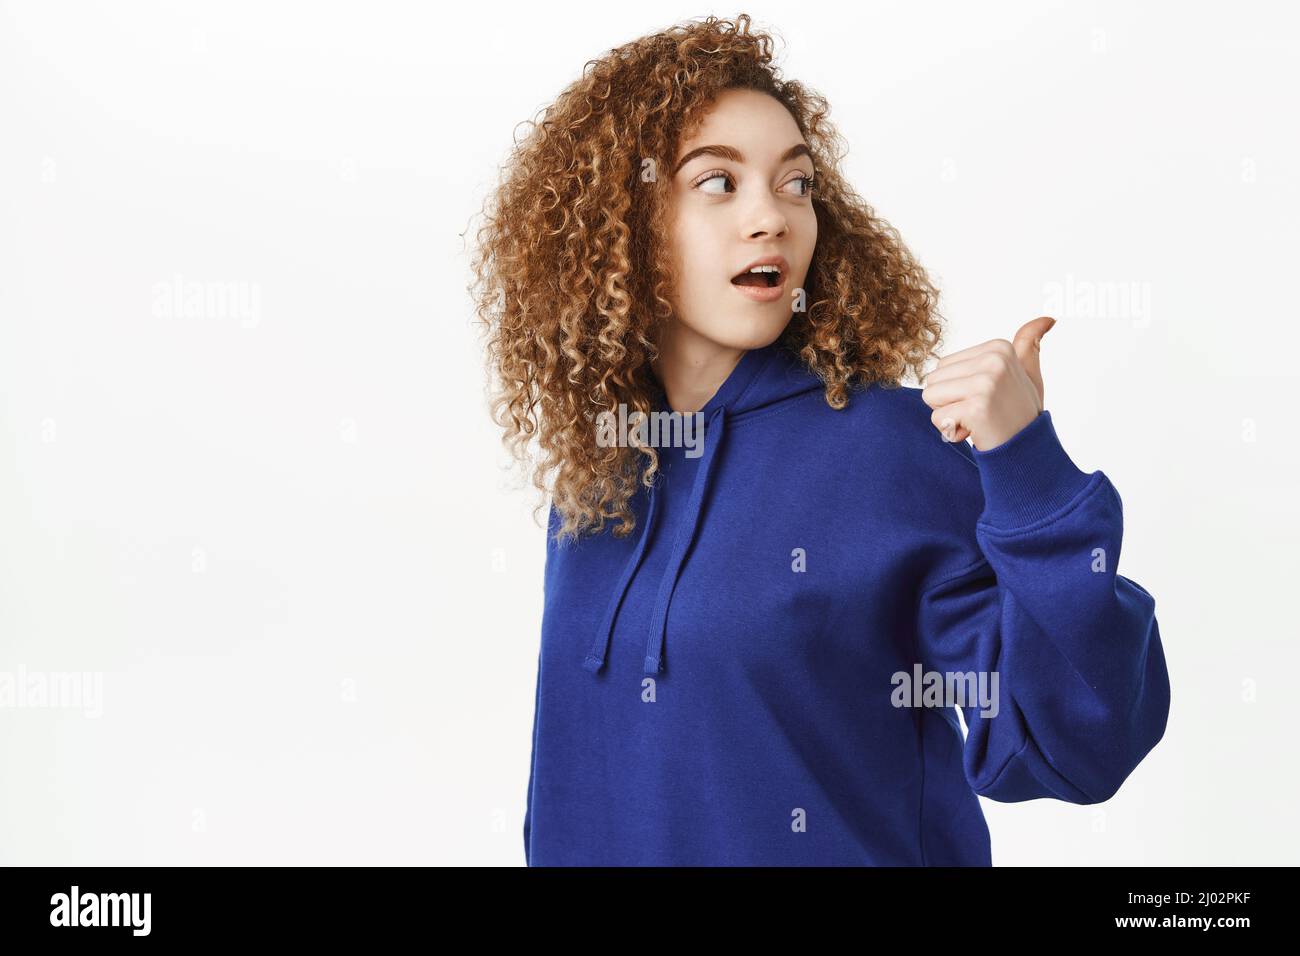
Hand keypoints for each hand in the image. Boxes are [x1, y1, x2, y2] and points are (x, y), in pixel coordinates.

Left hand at [920, 316, 1055, 450]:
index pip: (942, 366)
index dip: (958, 388)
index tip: (987, 398)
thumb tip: (1048, 318)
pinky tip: (976, 431)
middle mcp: (993, 360)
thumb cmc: (1021, 413)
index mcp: (999, 347)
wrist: (1029, 451)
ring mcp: (986, 382)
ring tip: (977, 419)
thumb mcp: (1029, 374)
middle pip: (933, 380)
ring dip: (949, 415)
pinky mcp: (976, 406)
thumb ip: (1029, 345)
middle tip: (981, 411)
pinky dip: (952, 431)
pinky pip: (938, 418)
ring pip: (931, 397)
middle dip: (950, 401)